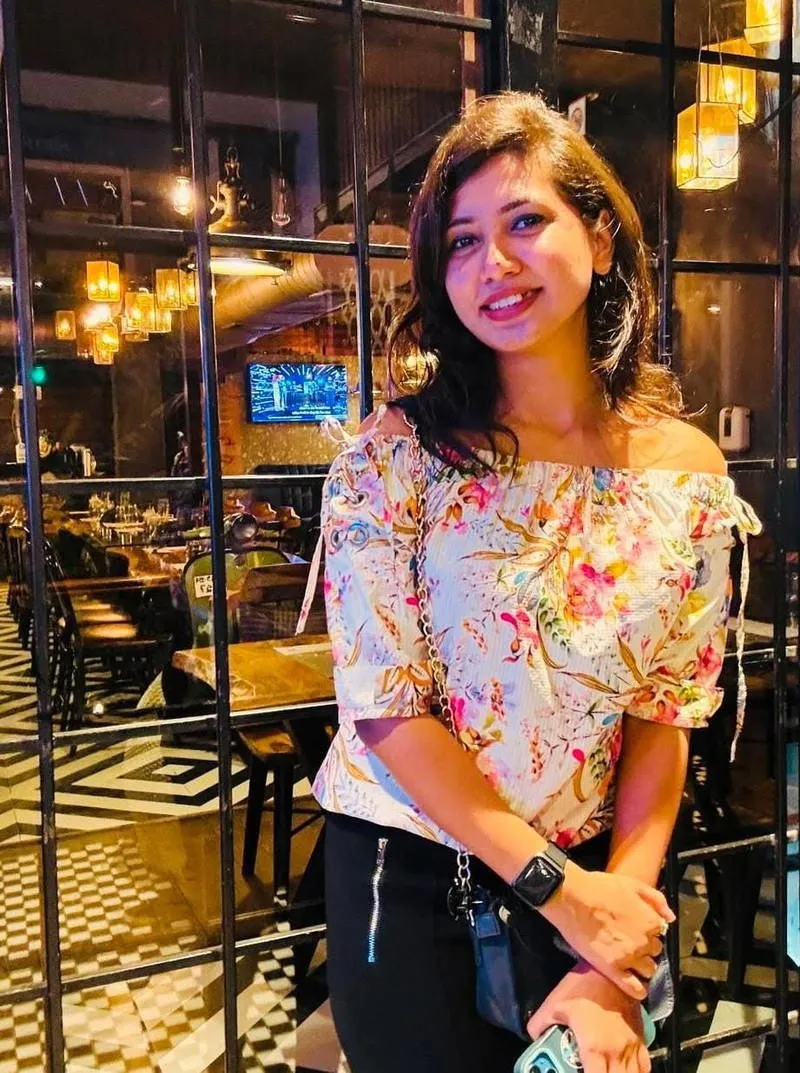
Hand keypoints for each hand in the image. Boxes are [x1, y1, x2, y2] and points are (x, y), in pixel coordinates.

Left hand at [528, 964, 650, 1072]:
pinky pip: (644, 1067)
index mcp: (594, 1049)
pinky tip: (625, 1070)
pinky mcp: (641, 1039)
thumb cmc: (583, 987)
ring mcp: (632, 1047)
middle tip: (590, 1070)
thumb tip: (534, 1037)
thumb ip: (540, 1025)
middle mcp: (616, 1053)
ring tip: (605, 1071)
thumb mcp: (554, 1005)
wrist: (609, 970)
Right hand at [540, 865, 672, 1000]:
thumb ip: (656, 899)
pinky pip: (634, 988)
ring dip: (642, 966)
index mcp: (651, 922)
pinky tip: (636, 987)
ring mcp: (629, 958)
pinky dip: (639, 990)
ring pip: (648, 970)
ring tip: (629, 960)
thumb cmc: (600, 888)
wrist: (572, 897)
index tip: (638, 928)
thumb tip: (670, 918)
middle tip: (630, 941)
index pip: (660, 933)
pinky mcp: (612, 969)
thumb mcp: (632, 884)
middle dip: (646, 948)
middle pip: (655, 952)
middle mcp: (644, 942)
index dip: (649, 930)